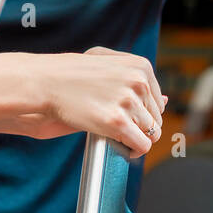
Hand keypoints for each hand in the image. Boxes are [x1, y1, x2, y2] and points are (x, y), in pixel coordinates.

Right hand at [17, 47, 165, 158]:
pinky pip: (142, 145)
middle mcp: (139, 82)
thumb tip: (165, 100)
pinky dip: (135, 151)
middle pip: (156, 119)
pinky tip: (124, 148)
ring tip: (118, 137)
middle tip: (121, 130)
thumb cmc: (73, 72)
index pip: (158, 101)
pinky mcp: (117, 122)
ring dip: (136, 139)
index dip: (143, 114)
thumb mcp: (108, 62)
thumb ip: (137, 78)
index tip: (129, 119)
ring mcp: (128, 102)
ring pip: (151, 133)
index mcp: (141, 66)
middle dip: (141, 128)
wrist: (47, 81)